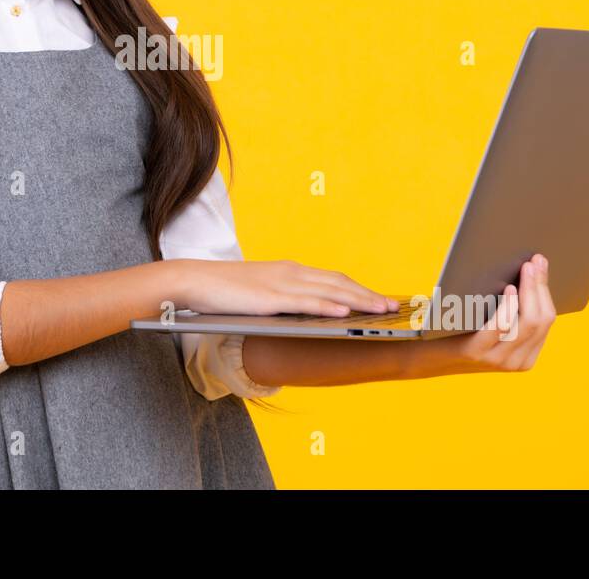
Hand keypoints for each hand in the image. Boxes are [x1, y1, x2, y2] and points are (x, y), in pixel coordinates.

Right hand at [167, 258, 399, 316]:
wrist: (193, 281)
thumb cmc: (224, 291)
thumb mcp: (261, 294)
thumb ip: (285, 301)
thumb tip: (307, 317)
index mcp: (289, 271)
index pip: (333, 279)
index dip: (360, 288)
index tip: (381, 298)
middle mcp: (290, 272)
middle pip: (339, 282)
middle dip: (369, 294)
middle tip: (395, 306)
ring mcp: (281, 284)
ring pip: (329, 291)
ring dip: (359, 299)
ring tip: (381, 310)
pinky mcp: (269, 297)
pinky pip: (305, 302)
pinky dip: (328, 306)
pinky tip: (345, 312)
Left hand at [452, 253, 556, 371]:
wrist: (425, 355)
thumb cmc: (459, 330)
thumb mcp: (491, 323)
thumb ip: (511, 310)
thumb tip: (529, 272)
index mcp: (526, 355)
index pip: (546, 320)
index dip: (545, 290)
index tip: (542, 264)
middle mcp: (516, 361)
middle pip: (540, 319)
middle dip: (539, 287)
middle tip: (536, 261)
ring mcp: (498, 359)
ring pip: (527, 322)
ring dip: (529, 291)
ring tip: (526, 269)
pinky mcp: (477, 352)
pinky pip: (501, 326)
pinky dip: (509, 305)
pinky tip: (509, 288)